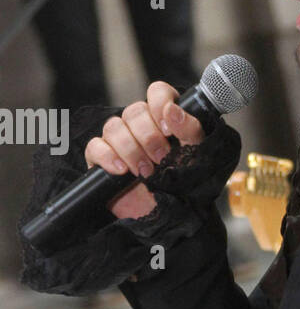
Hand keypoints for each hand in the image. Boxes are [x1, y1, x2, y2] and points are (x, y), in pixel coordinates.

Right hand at [83, 81, 204, 219]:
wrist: (170, 216)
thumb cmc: (184, 183)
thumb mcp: (196, 155)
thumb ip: (190, 129)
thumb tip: (172, 109)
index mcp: (164, 117)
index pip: (157, 92)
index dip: (160, 103)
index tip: (168, 129)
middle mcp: (140, 125)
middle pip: (134, 111)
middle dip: (149, 137)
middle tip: (162, 158)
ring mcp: (119, 140)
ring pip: (114, 127)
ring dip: (132, 149)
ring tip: (146, 172)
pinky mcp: (101, 158)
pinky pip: (95, 146)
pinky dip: (108, 157)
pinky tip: (123, 171)